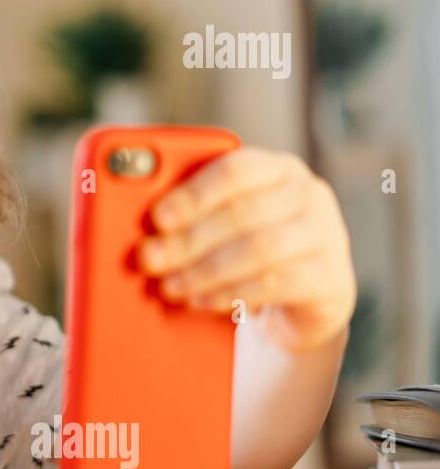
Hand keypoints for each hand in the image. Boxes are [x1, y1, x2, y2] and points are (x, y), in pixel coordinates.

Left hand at [136, 146, 355, 352]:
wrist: (299, 298)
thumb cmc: (243, 249)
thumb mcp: (219, 225)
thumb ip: (188, 214)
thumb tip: (136, 225)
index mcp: (274, 167)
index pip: (236, 169)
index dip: (193, 194)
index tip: (157, 218)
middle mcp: (307, 193)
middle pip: (244, 212)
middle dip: (189, 239)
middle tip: (149, 260)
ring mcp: (327, 235)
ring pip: (260, 248)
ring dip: (206, 270)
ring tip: (170, 286)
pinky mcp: (332, 278)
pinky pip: (278, 283)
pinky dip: (232, 293)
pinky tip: (202, 301)